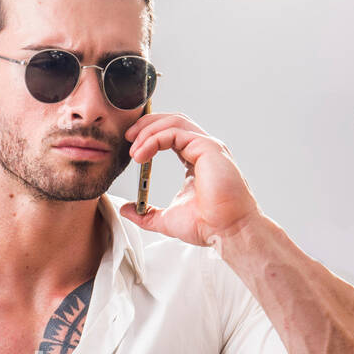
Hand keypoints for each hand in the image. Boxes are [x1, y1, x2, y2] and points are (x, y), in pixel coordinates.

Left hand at [119, 112, 261, 247]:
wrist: (226, 232)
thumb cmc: (207, 225)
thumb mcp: (166, 219)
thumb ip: (146, 213)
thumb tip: (126, 210)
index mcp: (195, 161)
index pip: (171, 135)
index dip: (149, 135)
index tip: (131, 147)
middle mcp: (203, 149)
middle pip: (172, 121)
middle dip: (146, 125)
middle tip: (127, 138)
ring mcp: (207, 146)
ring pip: (174, 122)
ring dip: (149, 131)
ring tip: (133, 150)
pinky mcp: (208, 147)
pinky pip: (175, 132)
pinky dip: (154, 139)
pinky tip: (142, 154)